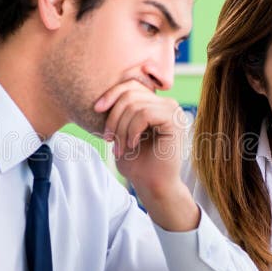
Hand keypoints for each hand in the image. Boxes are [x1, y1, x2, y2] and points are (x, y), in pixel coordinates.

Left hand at [95, 80, 199, 229]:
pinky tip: (132, 144)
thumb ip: (121, 112)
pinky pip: (145, 114)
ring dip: (121, 128)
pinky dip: (132, 130)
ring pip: (135, 105)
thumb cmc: (137, 163)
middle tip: (109, 139)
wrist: (153, 185)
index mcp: (156, 104)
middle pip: (130, 93)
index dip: (111, 94)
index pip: (131, 85)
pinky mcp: (175, 121)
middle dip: (114, 117)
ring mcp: (173, 111)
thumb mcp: (122, 132)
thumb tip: (105, 95)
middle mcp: (167, 104)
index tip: (96, 110)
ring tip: (120, 147)